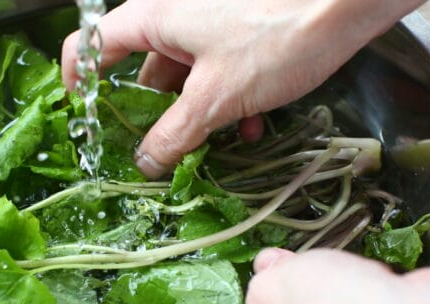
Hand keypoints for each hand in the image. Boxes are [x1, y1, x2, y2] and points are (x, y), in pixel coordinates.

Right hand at [62, 0, 423, 176]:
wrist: (348, 3)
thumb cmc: (277, 36)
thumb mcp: (216, 97)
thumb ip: (174, 134)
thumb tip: (146, 163)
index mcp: (153, 19)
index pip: (92, 45)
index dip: (81, 83)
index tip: (89, 121)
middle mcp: (174, 17)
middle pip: (144, 73)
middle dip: (156, 118)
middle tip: (161, 155)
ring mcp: (208, 24)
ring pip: (186, 79)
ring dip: (199, 117)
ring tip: (220, 147)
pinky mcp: (238, 33)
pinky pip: (216, 72)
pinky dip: (226, 101)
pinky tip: (251, 126)